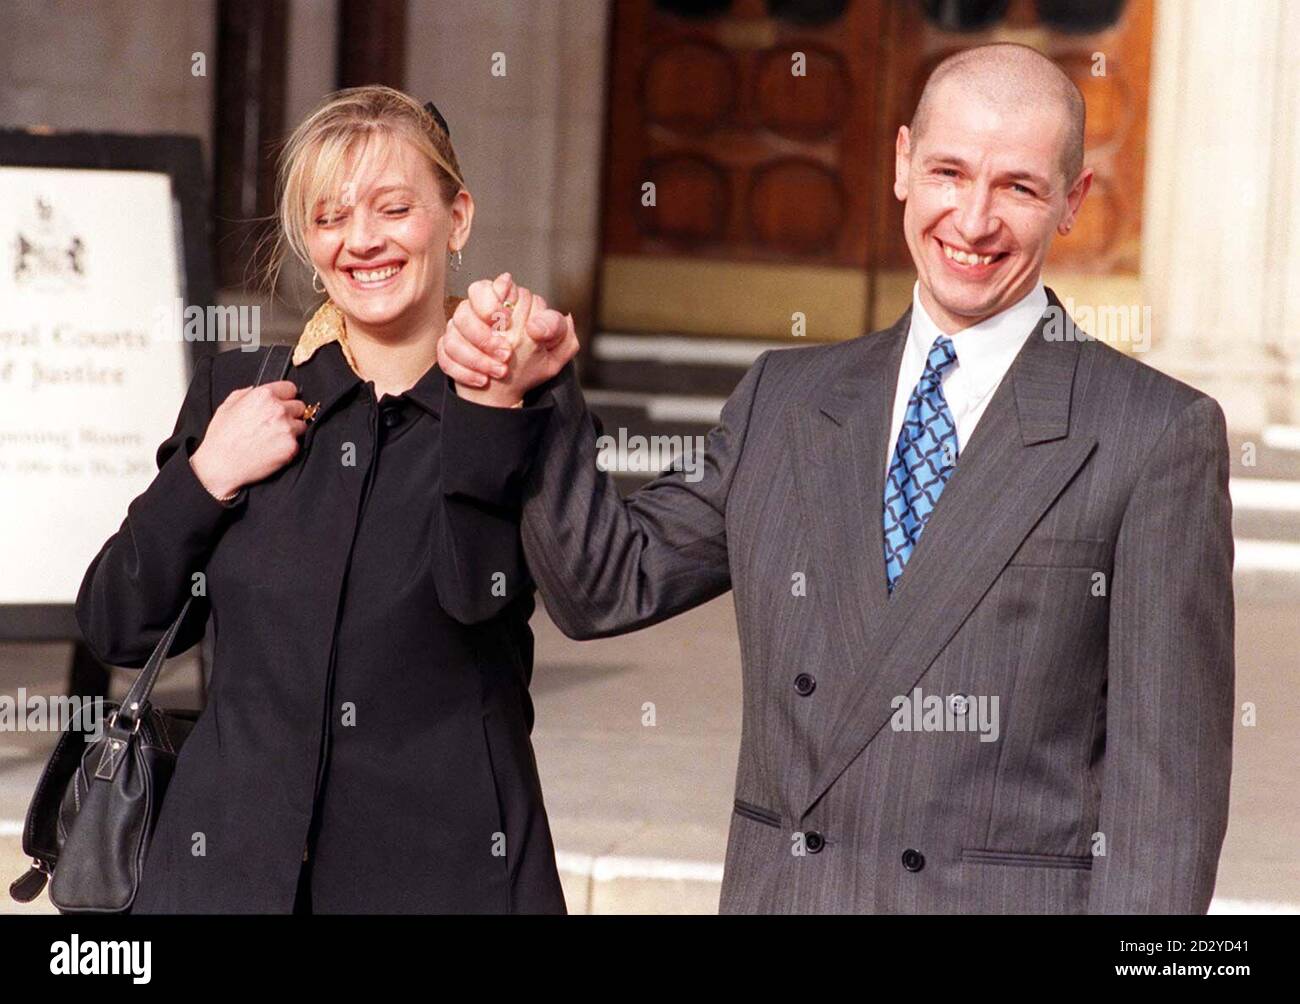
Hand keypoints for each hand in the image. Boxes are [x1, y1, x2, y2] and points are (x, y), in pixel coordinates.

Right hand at [189, 380, 306, 497]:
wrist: (222, 465)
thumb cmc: (221, 438)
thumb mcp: (227, 407)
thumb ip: (245, 393)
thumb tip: (256, 389)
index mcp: (264, 396)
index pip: (290, 388)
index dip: (285, 397)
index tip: (282, 403)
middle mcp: (278, 410)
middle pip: (299, 406)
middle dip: (290, 414)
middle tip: (275, 424)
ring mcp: (287, 428)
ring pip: (301, 425)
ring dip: (292, 430)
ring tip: (273, 438)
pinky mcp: (291, 447)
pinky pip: (299, 443)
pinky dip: (289, 446)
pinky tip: (273, 449)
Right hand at [437, 272, 578, 407]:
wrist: (509, 393)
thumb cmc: (532, 367)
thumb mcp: (555, 351)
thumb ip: (558, 329)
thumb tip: (552, 318)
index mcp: (504, 305)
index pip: (486, 287)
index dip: (493, 302)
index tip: (506, 321)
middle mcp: (477, 314)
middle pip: (465, 309)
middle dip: (485, 335)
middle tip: (506, 354)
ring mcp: (458, 331)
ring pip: (452, 332)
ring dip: (476, 356)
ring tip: (498, 371)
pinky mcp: (446, 351)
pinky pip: (444, 354)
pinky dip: (463, 370)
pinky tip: (482, 380)